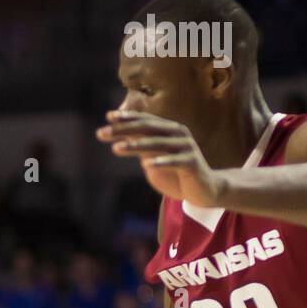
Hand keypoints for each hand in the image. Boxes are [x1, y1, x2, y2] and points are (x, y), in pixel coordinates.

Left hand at [99, 111, 223, 206]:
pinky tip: (147, 165)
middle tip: (103, 132)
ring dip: (136, 145)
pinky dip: (161, 162)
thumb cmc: (176, 174)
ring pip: (157, 143)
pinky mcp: (192, 162)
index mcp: (168, 129)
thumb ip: (141, 148)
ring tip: (116, 148)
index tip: (108, 117)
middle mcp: (177, 133)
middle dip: (124, 129)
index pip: (145, 120)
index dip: (127, 117)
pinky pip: (174, 161)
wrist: (203, 191)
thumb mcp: (154, 159)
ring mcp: (185, 147)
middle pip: (148, 128)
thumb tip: (120, 136)